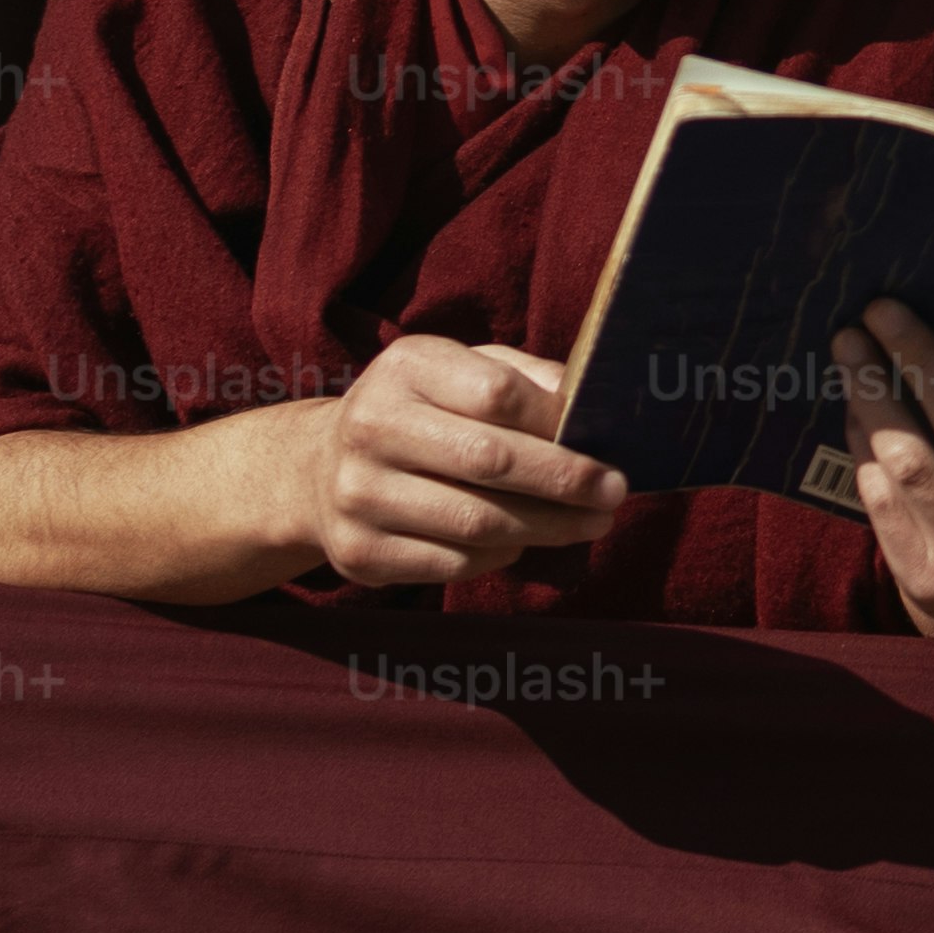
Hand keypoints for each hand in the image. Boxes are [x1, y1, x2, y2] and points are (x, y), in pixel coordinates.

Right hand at [296, 332, 628, 585]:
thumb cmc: (419, 412)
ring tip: (589, 524)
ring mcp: (360, 496)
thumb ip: (522, 378)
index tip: (604, 444)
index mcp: (405, 368)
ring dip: (547, 528)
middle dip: (565, 482)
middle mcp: (372, 427)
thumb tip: (589, 404)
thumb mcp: (459, 370)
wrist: (318, 470)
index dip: (557, 423)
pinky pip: (454, 563)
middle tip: (615, 494)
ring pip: (477, 523)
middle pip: (490, 461)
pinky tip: (524, 542)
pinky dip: (502, 556)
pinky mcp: (361, 554)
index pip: (496, 394)